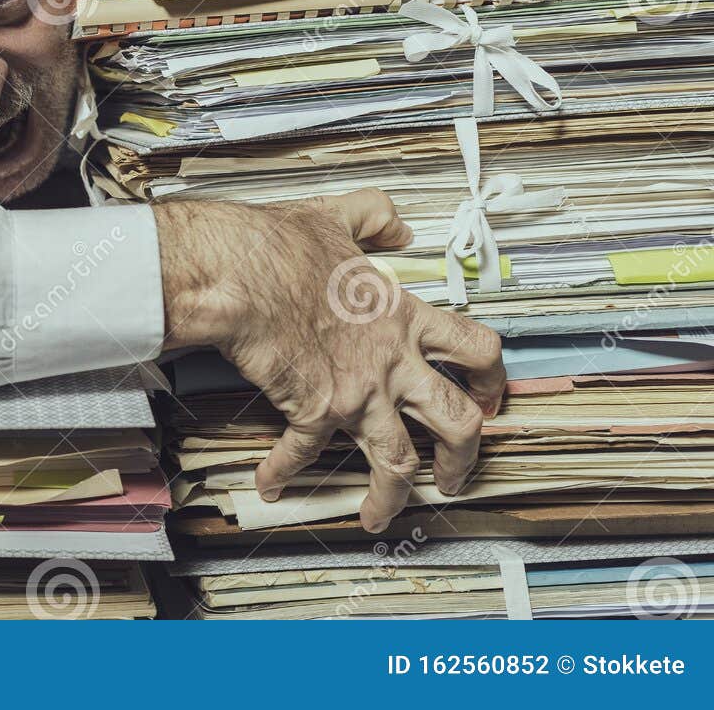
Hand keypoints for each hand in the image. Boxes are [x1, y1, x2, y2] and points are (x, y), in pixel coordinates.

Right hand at [155, 188, 504, 532]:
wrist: (240, 273)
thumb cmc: (281, 247)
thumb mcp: (339, 216)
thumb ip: (375, 218)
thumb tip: (395, 227)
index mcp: (403, 317)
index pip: (476, 349)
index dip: (492, 377)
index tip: (490, 396)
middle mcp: (390, 362)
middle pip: (456, 422)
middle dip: (464, 457)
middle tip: (455, 473)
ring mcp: (357, 392)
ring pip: (398, 461)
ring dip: (392, 496)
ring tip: (381, 514)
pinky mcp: (313, 410)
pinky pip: (303, 453)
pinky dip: (283, 471)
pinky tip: (271, 483)